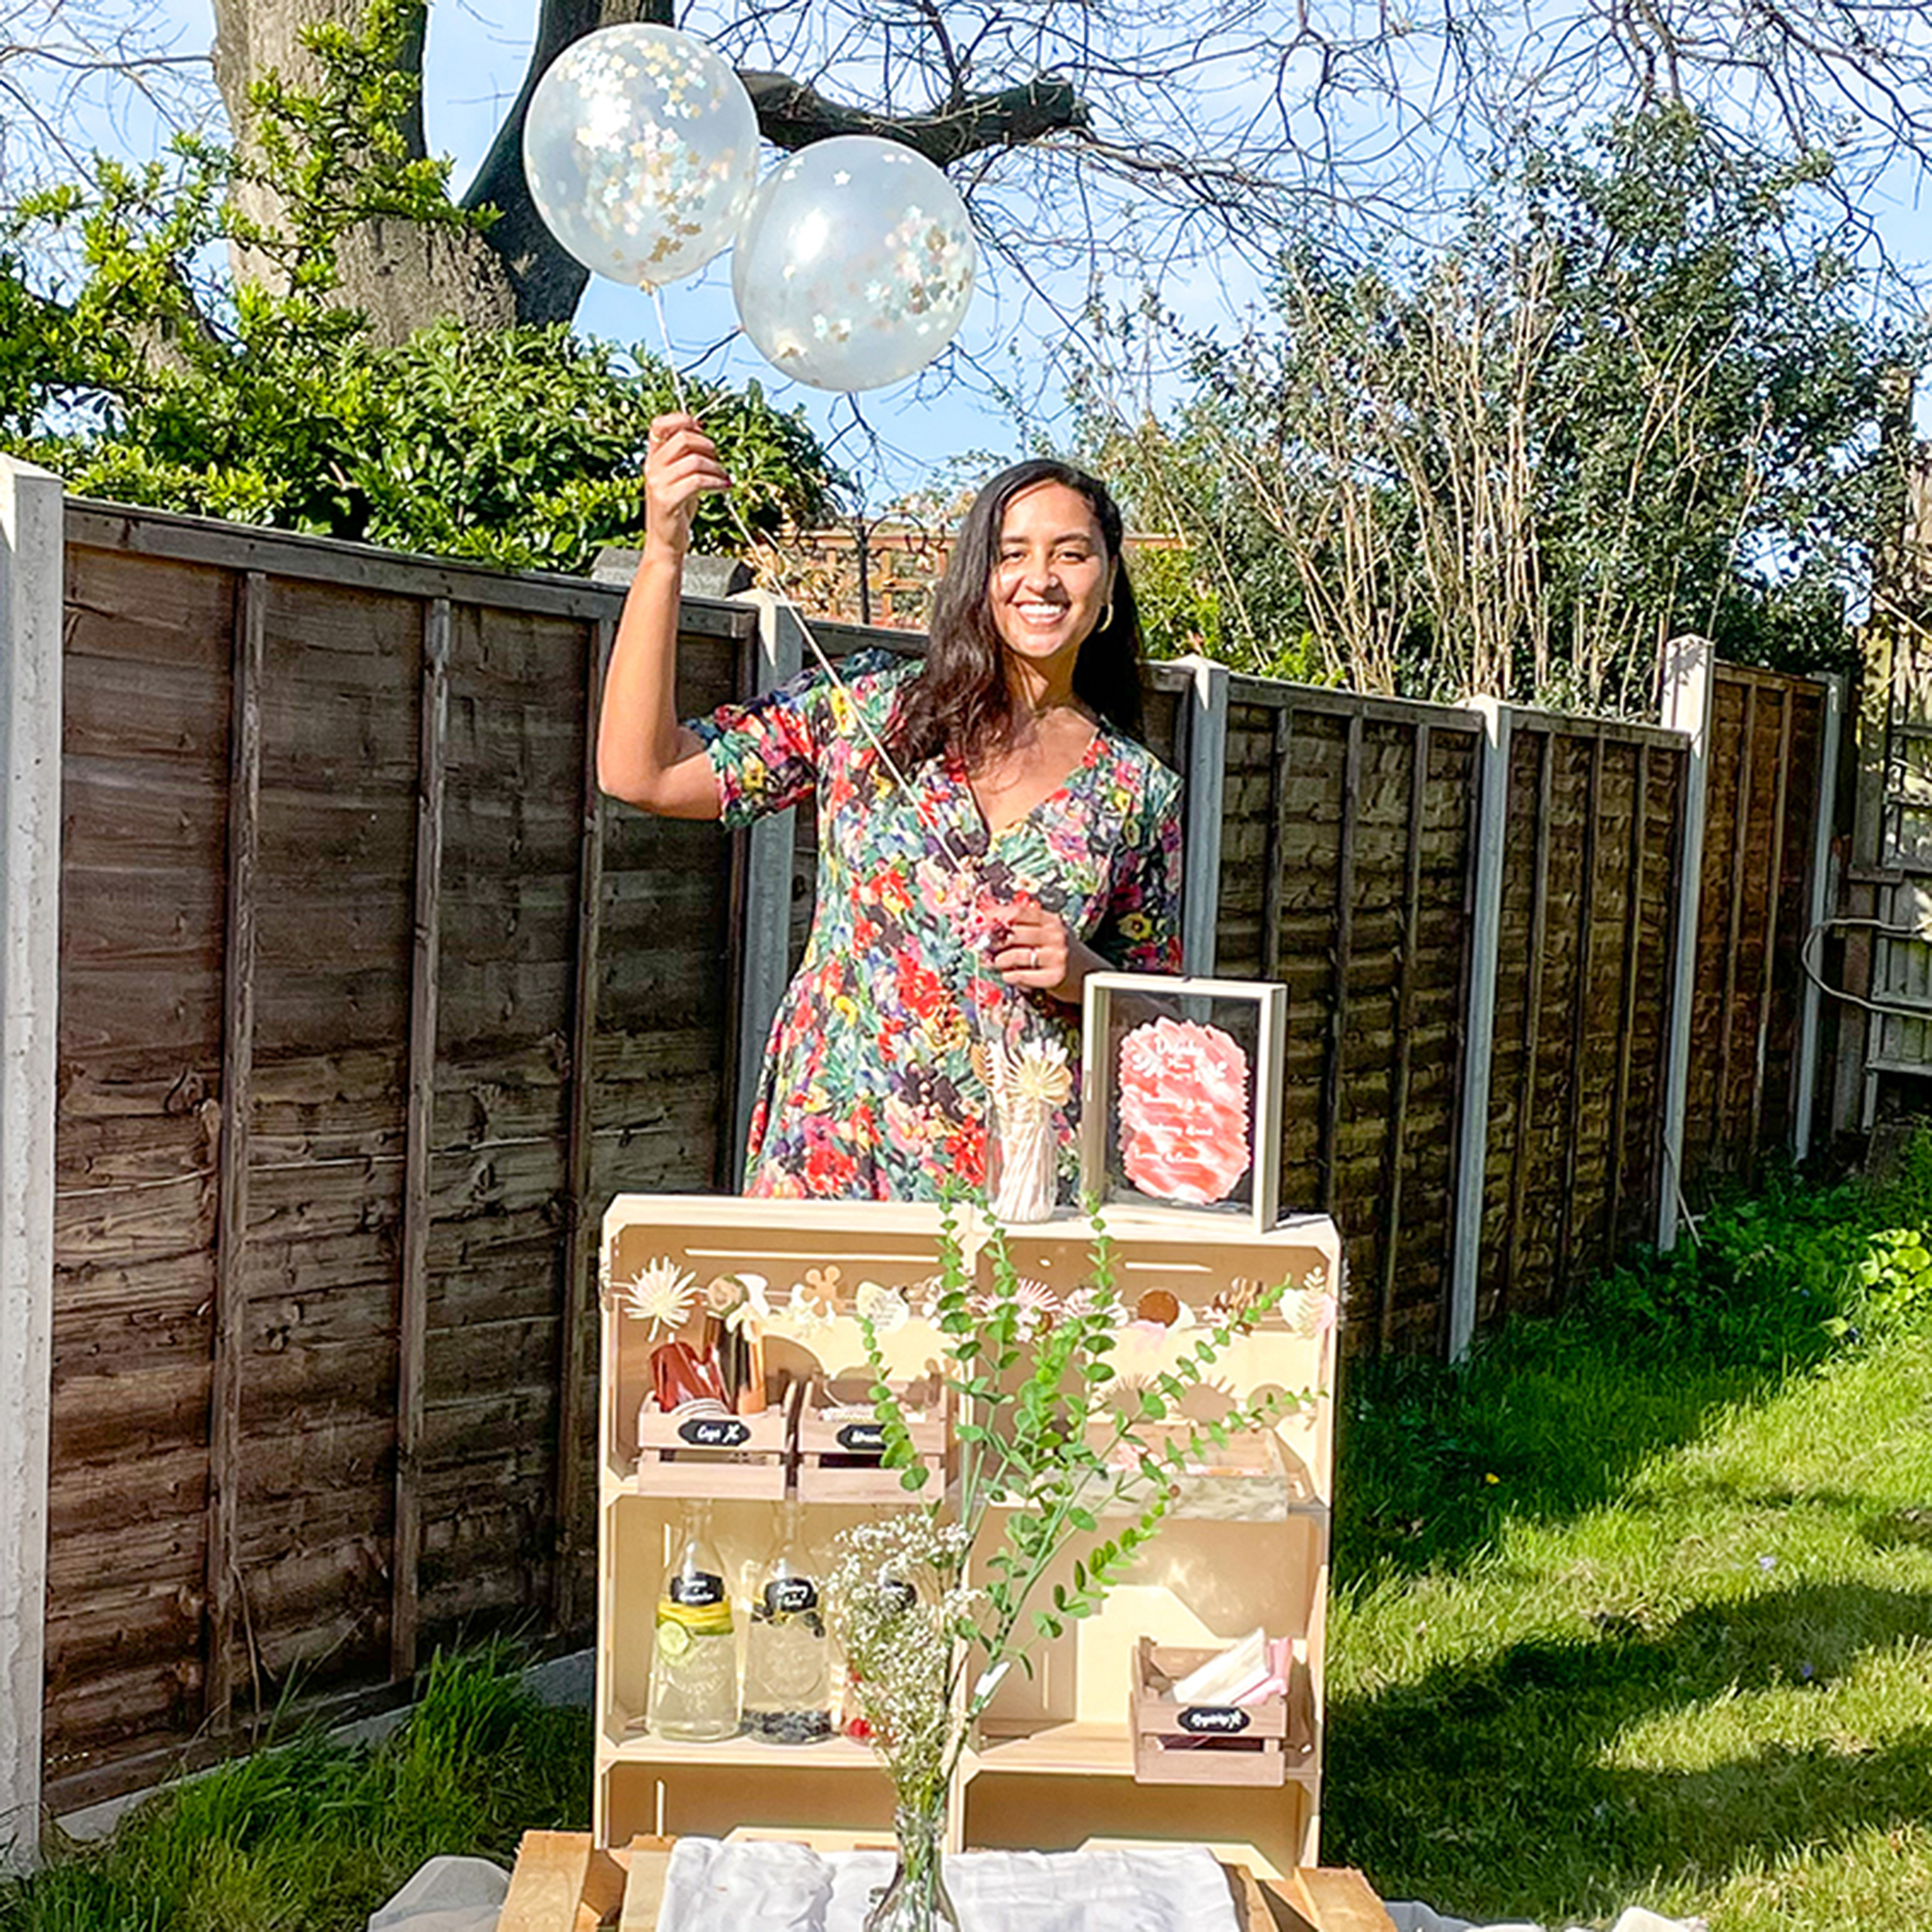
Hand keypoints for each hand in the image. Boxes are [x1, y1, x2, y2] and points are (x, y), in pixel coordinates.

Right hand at [643, 411, 730, 559]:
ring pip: (694, 460)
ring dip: (716, 467)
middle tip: (717, 458)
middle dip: (707, 445)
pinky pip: (697, 481)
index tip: (701, 429)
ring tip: (723, 477)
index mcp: (652, 458)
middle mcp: (652, 467)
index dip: (682, 420)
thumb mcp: (678, 478)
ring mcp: (658, 483)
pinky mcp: (667, 500)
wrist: (665, 543)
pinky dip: (716, 482)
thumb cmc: (676, 510)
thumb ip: (684, 456)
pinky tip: (723, 486)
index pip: (659, 424)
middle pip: (683, 438)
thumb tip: (701, 431)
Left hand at [989, 898, 1080, 1000]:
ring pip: (1014, 955)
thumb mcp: (1052, 933)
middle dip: (994, 941)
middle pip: (1013, 933)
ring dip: (1000, 961)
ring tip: (998, 963)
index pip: (1019, 911)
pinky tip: (1009, 976)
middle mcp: (1055, 936)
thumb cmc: (1063, 953)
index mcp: (1052, 921)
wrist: (1091, 976)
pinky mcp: (1054, 977)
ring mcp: (1056, 956)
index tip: (981, 920)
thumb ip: (1029, 925)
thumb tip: (993, 919)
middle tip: (987, 948)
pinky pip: (1022, 975)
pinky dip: (1010, 976)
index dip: (997, 915)